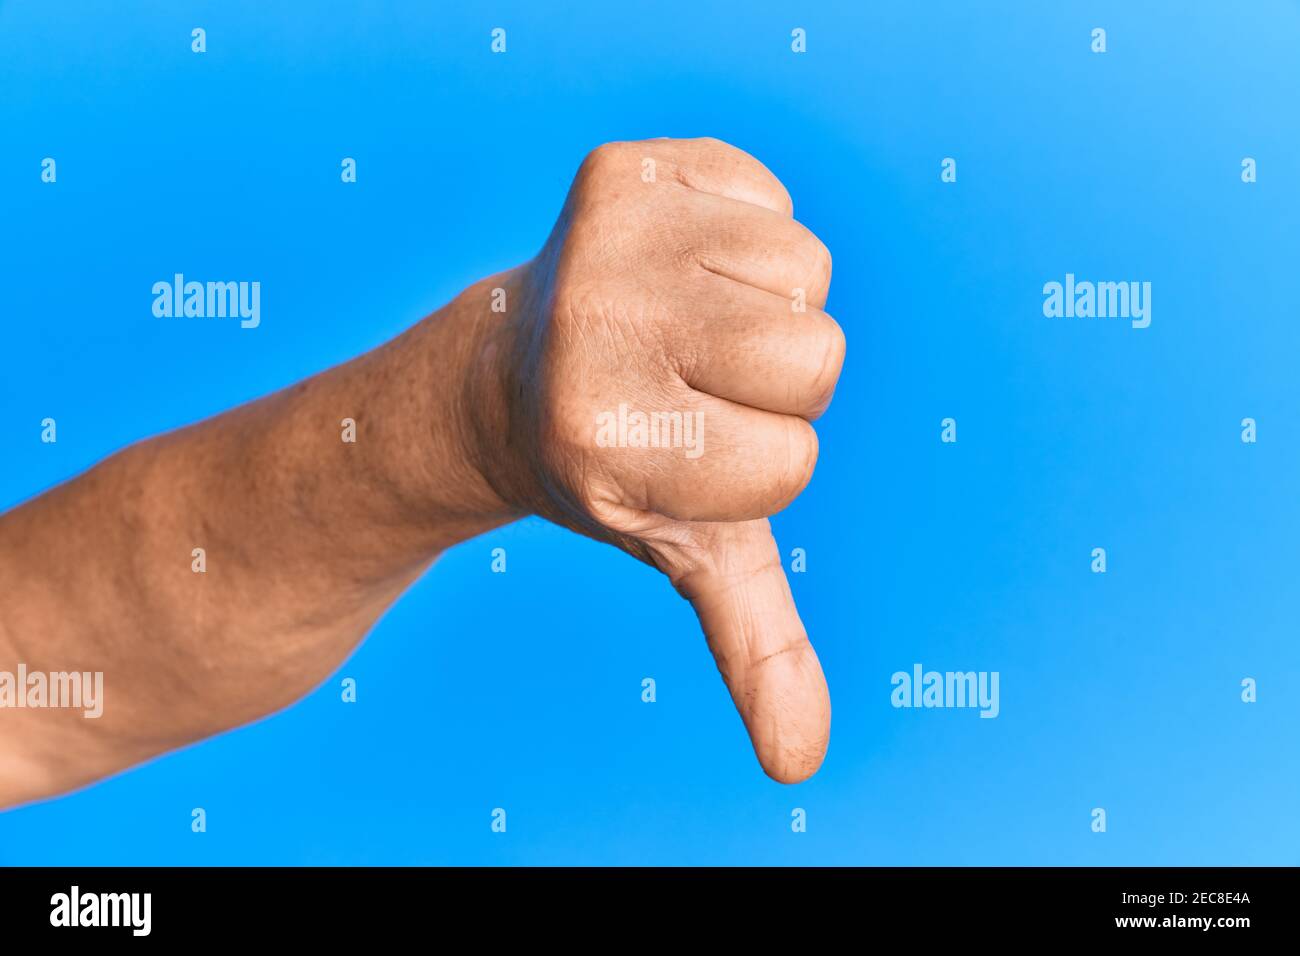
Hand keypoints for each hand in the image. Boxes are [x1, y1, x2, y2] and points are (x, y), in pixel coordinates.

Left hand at [469, 138, 845, 782]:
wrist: (509, 375)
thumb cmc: (622, 466)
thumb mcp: (685, 554)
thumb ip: (752, 647)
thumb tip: (800, 763)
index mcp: (609, 443)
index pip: (788, 459)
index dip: (752, 463)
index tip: (679, 452)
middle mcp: (596, 332)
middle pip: (813, 357)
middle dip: (769, 383)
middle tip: (684, 382)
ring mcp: (602, 239)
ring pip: (803, 273)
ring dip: (761, 305)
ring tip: (679, 322)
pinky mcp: (618, 168)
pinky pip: (767, 195)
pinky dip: (742, 231)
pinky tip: (673, 264)